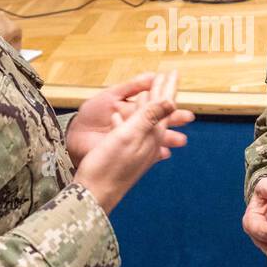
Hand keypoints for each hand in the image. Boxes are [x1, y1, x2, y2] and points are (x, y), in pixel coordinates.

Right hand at [73, 72, 186, 213]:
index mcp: (150, 135)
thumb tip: (173, 102)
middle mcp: (147, 143)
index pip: (163, 106)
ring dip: (145, 104)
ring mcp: (135, 151)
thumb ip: (150, 118)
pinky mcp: (122, 156)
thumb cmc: (108, 166)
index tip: (174, 71)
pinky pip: (127, 132)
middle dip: (161, 93)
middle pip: (157, 112)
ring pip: (143, 121)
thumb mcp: (129, 137)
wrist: (93, 196)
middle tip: (168, 77)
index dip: (168, 87)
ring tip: (148, 92)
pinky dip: (125, 119)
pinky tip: (117, 118)